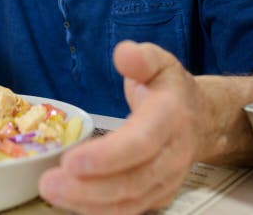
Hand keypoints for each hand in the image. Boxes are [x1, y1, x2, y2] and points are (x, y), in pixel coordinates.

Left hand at [39, 41, 202, 213]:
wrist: (202, 119)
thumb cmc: (171, 89)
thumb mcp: (160, 63)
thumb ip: (141, 58)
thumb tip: (123, 54)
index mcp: (171, 117)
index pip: (141, 142)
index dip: (107, 156)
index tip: (71, 161)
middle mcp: (173, 153)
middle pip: (133, 180)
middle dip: (89, 187)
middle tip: (49, 184)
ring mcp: (167, 178)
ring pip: (130, 200)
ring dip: (89, 203)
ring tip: (53, 193)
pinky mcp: (158, 194)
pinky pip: (130, 208)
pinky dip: (99, 210)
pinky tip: (71, 203)